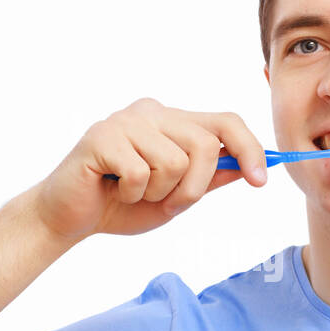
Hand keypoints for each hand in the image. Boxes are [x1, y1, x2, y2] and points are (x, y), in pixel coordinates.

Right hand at [32, 97, 268, 239]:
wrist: (69, 218)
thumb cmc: (121, 205)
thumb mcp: (176, 196)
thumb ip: (210, 178)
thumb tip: (249, 167)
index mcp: (172, 121)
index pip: (225, 121)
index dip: (250, 148)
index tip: (260, 181)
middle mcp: (152, 112)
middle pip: (206, 144)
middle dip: (194, 187)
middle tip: (166, 202)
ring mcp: (125, 121)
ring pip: (175, 161)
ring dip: (159, 193)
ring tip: (134, 193)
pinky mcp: (102, 136)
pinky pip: (140, 172)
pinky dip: (132, 194)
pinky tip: (114, 190)